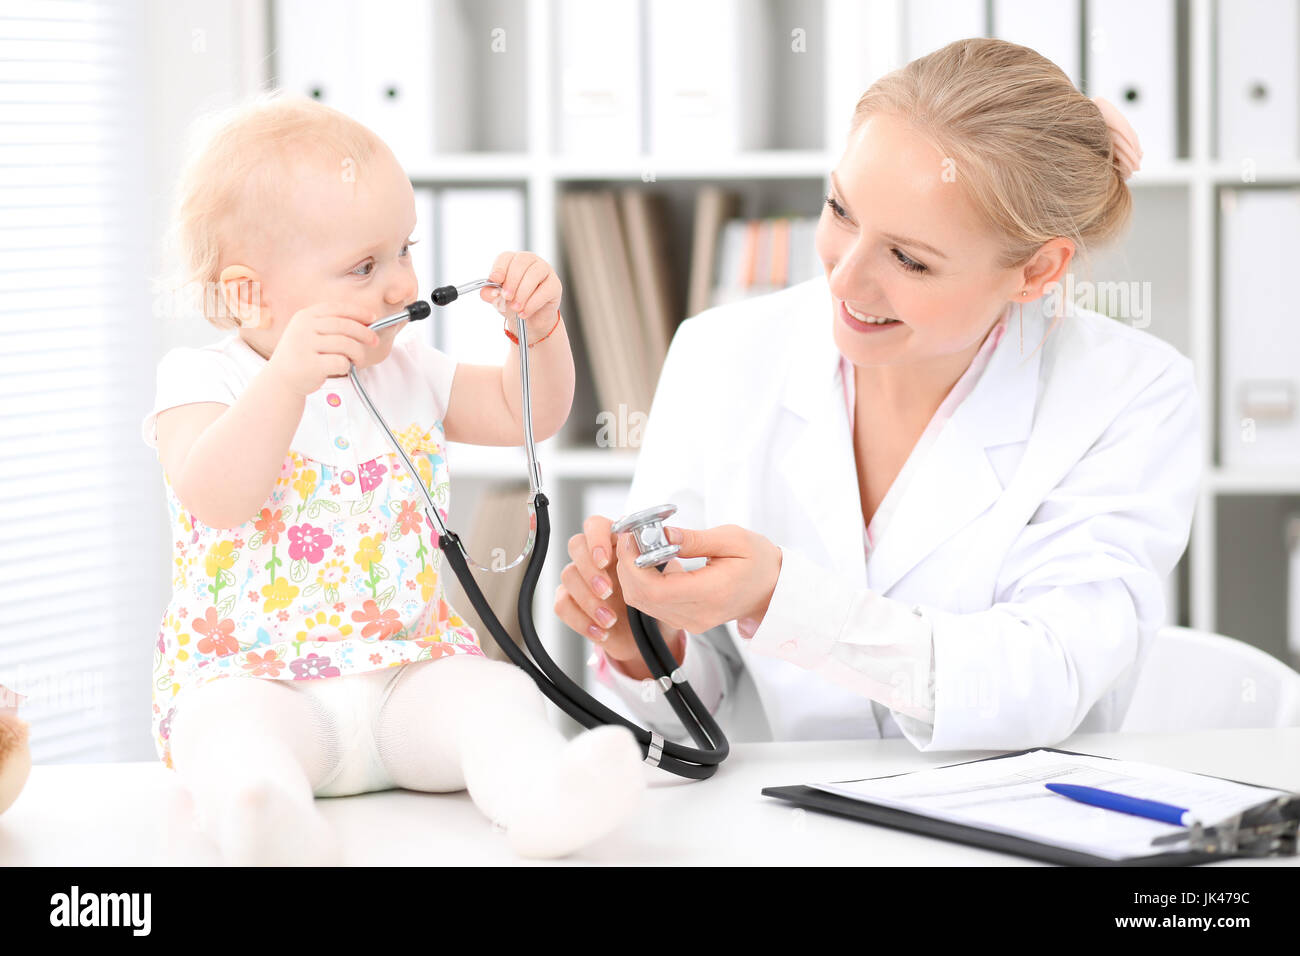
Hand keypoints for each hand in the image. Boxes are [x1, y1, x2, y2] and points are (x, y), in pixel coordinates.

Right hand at [266, 302, 379, 396]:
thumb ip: (331, 325)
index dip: (358, 312)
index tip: (373, 318)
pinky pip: (341, 362)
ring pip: (346, 344)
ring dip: (358, 353)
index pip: (337, 308)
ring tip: (358, 360)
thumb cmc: (303, 355)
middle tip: (374, 341)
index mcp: (305, 316)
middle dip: (364, 333)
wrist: (281, 379)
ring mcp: (305, 345)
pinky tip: (343, 368)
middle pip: (345, 326)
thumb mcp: (310, 332)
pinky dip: (347, 366)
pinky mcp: (310, 364)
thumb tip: (366, 322)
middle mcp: (303, 328)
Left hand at [482, 250, 562, 343]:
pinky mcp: (555, 285)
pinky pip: (545, 290)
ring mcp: (545, 271)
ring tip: (515, 308)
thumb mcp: (498, 299)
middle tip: (506, 297)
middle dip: (512, 281)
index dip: (500, 267)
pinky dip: (533, 303)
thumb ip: (490, 294)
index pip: (506, 257)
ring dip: (523, 293)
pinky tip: (524, 312)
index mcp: (514, 261)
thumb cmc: (514, 304)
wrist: (530, 321)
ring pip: (534, 274)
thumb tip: (487, 292)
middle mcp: (531, 261)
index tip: (494, 279)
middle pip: (521, 263)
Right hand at [554, 514, 687, 672]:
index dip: (597, 538)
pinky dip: (582, 620)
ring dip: (588, 599)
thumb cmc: (660, 598)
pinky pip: (562, 605)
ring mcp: (583, 580)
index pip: (596, 525)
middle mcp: (596, 557)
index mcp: (617, 543)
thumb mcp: (672, 576)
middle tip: (608, 590)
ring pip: (568, 575)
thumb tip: (669, 537)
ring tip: (610, 618)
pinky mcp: (574, 603)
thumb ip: (670, 554)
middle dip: (590, 569)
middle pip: (576, 545)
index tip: (606, 559)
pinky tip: (603, 630)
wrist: (651, 633)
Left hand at [614, 525, 782, 634]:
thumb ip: (694, 539)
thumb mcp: (733, 539)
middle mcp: (697, 614)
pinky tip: (652, 563)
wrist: (772, 589)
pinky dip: (642, 583)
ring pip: (641, 603)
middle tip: (632, 538)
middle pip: (641, 597)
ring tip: (641, 547)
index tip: (632, 539)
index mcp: (711, 593)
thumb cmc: (758, 562)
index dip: (633, 565)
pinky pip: (651, 605)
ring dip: (632, 574)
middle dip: (627, 566)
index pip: (655, 590)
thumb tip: (663, 535)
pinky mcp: (685, 620)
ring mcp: (690, 621)